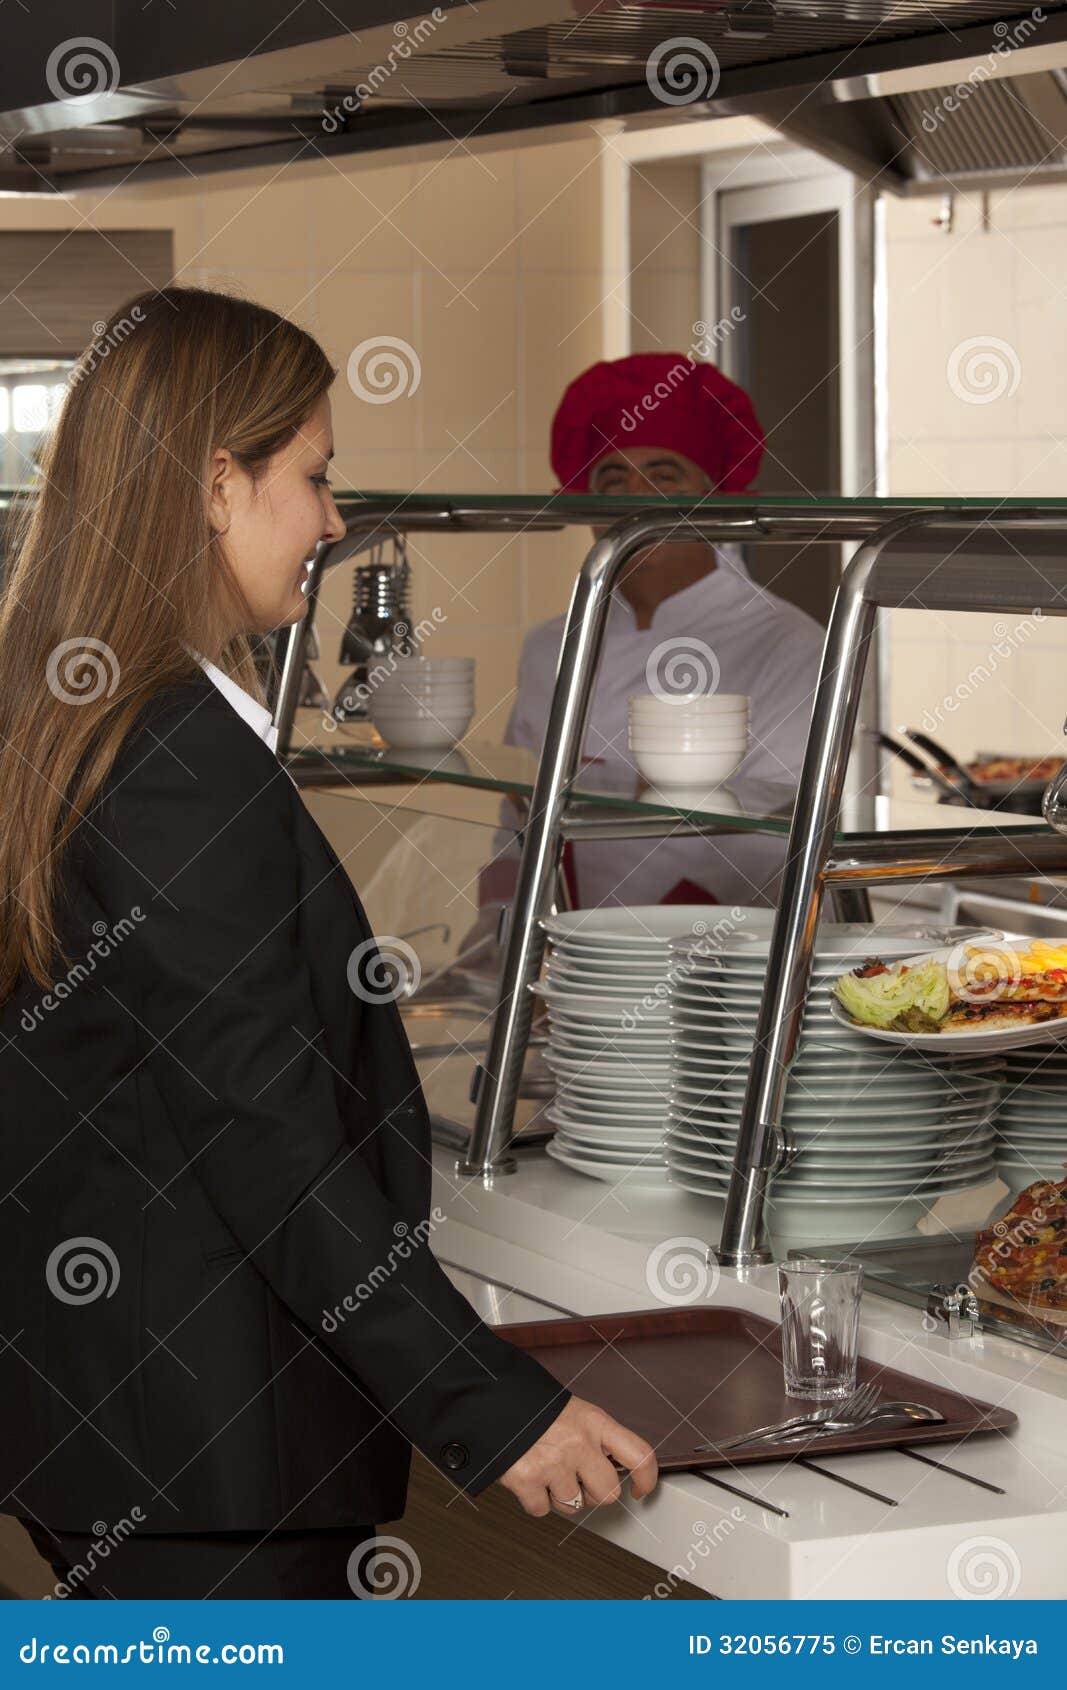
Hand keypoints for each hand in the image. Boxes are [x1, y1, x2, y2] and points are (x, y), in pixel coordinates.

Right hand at [495, 1396, 657, 1517]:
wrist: (489, 1396)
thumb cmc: (532, 1404)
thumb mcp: (573, 1410)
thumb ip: (596, 1437)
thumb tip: (615, 1467)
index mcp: (594, 1421)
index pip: (639, 1454)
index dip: (647, 1478)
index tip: (641, 1489)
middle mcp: (578, 1443)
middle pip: (608, 1493)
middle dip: (594, 1492)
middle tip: (578, 1478)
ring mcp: (552, 1463)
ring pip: (574, 1506)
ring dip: (561, 1496)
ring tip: (547, 1470)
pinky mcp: (527, 1480)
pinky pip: (542, 1510)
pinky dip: (534, 1499)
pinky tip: (529, 1476)